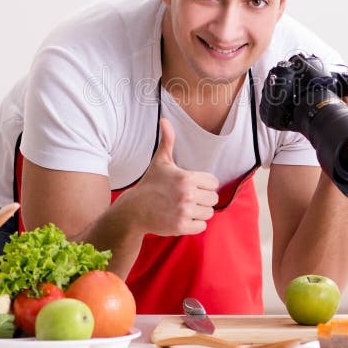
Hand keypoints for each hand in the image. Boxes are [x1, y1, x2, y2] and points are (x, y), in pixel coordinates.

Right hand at [126, 118, 218, 235]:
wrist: (134, 210)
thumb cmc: (150, 184)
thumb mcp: (160, 161)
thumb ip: (167, 140)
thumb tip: (164, 120)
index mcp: (187, 178)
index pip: (214, 182)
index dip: (205, 184)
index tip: (192, 186)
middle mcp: (187, 194)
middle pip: (213, 198)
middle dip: (203, 199)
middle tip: (188, 198)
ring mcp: (184, 211)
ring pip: (209, 213)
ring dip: (199, 212)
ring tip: (185, 208)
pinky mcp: (181, 227)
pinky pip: (202, 227)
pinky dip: (195, 224)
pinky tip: (182, 218)